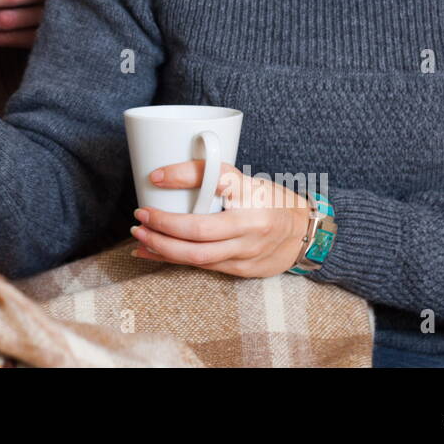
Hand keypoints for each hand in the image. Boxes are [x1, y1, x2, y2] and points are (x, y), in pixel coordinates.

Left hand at [128, 160, 313, 276]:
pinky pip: (201, 266)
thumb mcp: (250, 181)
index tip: (155, 176)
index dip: (183, 175)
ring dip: (162, 246)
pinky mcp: (240, 268)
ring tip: (139, 236)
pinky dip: (171, 259)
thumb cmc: (270, 201)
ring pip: (197, 254)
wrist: (304, 235)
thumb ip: (217, 180)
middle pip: (199, 228)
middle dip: (163, 224)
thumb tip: (166, 176)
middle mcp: (250, 223)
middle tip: (141, 214)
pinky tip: (150, 252)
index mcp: (252, 192)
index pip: (216, 177)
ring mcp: (246, 250)